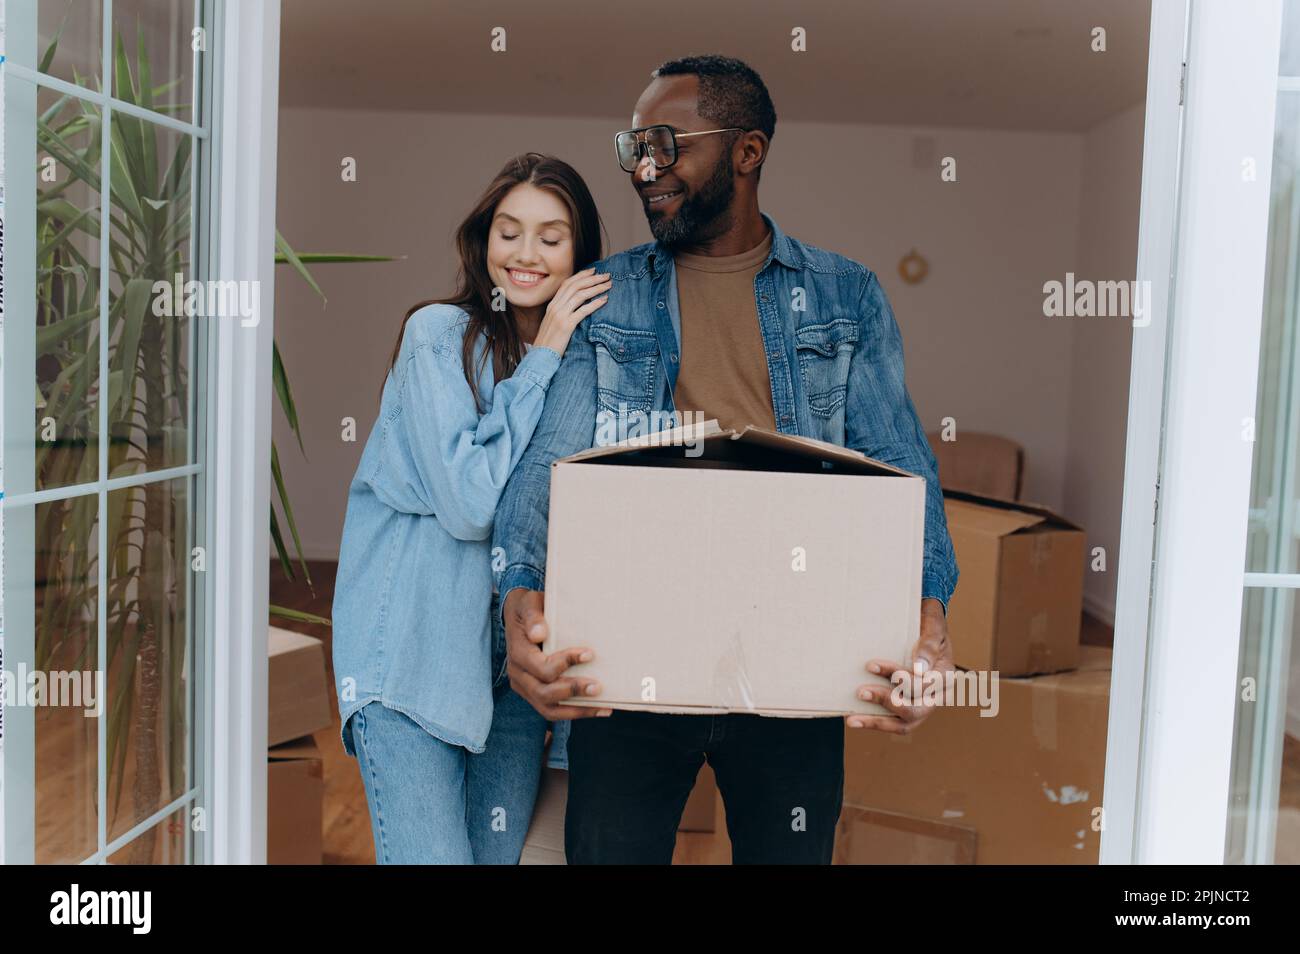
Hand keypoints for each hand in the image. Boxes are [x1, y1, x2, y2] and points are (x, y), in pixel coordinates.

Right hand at [503, 588, 611, 719]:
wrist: (518, 615)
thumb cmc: (528, 608)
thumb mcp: (529, 604)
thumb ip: (533, 617)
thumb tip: (539, 634)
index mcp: (518, 654)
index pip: (542, 668)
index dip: (566, 663)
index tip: (589, 654)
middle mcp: (518, 675)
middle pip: (544, 693)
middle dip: (573, 691)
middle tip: (598, 686)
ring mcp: (525, 687)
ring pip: (548, 709)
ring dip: (577, 709)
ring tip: (603, 707)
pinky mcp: (533, 693)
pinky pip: (552, 709)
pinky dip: (574, 711)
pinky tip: (597, 708)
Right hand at [532, 268, 611, 355]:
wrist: (541, 356)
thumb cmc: (549, 342)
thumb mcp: (553, 323)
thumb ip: (562, 313)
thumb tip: (577, 306)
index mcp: (552, 305)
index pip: (567, 283)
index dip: (581, 275)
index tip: (594, 270)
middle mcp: (555, 307)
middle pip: (576, 286)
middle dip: (593, 278)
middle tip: (607, 275)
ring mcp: (560, 315)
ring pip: (580, 295)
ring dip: (596, 288)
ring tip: (609, 285)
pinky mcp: (566, 325)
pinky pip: (582, 311)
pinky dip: (594, 304)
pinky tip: (604, 300)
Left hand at [847, 598, 953, 733]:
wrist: (924, 626)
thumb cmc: (927, 624)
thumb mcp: (932, 626)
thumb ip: (928, 645)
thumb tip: (919, 669)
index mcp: (945, 677)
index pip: (921, 684)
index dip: (896, 676)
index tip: (871, 665)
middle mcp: (937, 696)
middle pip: (914, 710)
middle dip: (885, 701)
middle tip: (861, 692)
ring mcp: (923, 705)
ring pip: (904, 724)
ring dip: (877, 722)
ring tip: (852, 719)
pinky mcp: (909, 708)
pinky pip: (894, 722)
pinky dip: (875, 722)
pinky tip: (855, 718)